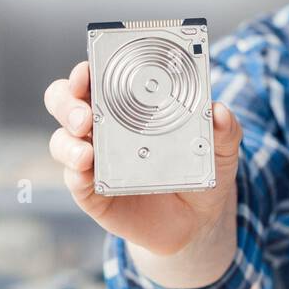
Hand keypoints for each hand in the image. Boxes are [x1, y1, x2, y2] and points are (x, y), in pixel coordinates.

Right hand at [43, 61, 241, 257]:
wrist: (195, 221)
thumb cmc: (201, 172)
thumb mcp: (220, 150)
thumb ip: (225, 130)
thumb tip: (221, 112)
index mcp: (127, 105)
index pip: (97, 78)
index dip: (86, 69)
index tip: (90, 66)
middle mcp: (103, 127)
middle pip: (66, 103)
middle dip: (68, 101)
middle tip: (85, 113)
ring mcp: (94, 161)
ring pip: (62, 141)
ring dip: (68, 142)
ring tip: (86, 152)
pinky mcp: (92, 193)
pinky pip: (74, 181)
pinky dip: (75, 174)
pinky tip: (87, 171)